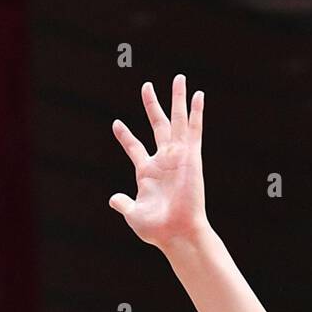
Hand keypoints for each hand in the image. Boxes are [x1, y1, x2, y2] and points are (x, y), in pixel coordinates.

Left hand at [109, 76, 209, 248]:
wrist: (176, 232)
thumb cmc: (156, 228)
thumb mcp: (133, 214)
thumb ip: (123, 204)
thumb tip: (113, 199)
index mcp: (146, 172)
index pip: (134, 147)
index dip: (125, 136)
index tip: (116, 123)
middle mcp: (163, 160)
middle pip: (157, 125)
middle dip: (151, 106)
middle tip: (146, 86)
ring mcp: (178, 156)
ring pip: (177, 121)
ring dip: (177, 100)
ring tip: (178, 78)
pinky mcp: (192, 157)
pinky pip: (194, 130)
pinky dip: (196, 113)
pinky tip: (198, 95)